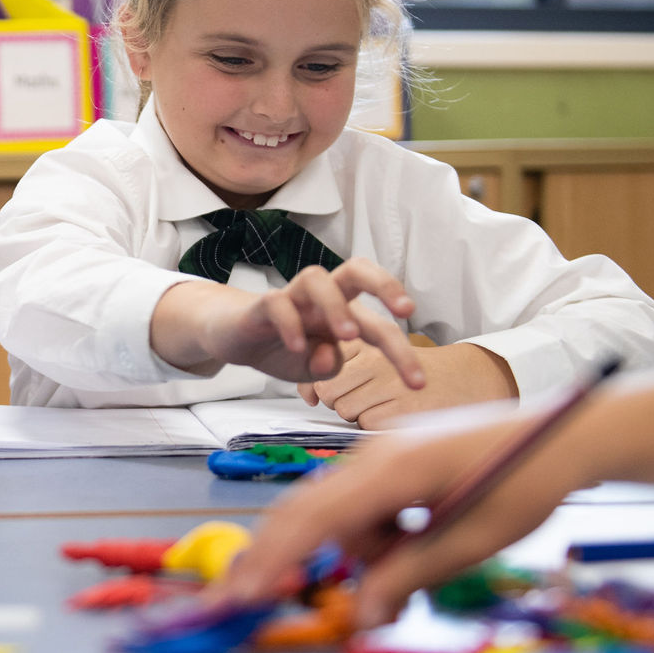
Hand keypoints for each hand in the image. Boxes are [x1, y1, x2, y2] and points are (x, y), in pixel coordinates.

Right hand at [172, 259, 425, 387]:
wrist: (235, 340)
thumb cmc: (282, 349)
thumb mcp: (311, 369)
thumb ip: (327, 367)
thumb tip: (327, 357)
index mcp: (343, 313)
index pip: (379, 326)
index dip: (401, 353)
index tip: (417, 383)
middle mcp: (322, 298)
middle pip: (357, 269)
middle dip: (386, 285)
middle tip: (406, 311)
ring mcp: (292, 297)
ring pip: (317, 277)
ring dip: (337, 305)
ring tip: (347, 336)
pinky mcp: (262, 305)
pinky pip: (277, 303)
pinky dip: (290, 324)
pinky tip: (296, 347)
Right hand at [213, 411, 586, 628]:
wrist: (566, 434)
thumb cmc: (526, 482)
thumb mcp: (470, 539)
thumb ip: (410, 575)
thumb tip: (365, 614)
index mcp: (391, 470)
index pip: (315, 518)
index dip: (276, 558)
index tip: (246, 593)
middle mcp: (375, 455)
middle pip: (310, 510)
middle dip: (281, 555)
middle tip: (251, 596)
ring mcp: (384, 453)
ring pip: (343, 514)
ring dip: (362, 553)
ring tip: (416, 575)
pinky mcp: (398, 459)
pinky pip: (367, 504)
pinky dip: (379, 536)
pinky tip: (418, 543)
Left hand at [298, 340, 517, 427]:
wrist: (466, 379)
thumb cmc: (411, 371)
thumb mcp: (377, 354)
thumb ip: (340, 366)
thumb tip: (307, 395)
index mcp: (366, 341)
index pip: (321, 367)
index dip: (320, 383)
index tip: (329, 388)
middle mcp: (375, 359)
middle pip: (328, 391)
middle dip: (337, 400)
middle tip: (362, 397)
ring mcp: (390, 385)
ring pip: (345, 409)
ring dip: (356, 414)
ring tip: (381, 403)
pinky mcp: (403, 410)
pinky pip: (367, 424)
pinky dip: (375, 425)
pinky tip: (394, 413)